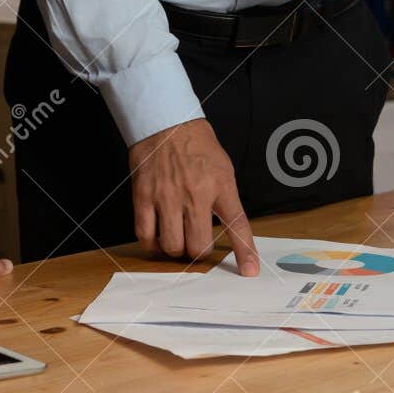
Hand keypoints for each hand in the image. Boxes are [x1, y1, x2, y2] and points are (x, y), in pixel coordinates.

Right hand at [127, 119, 258, 273]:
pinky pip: (145, 235)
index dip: (245, 252)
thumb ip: (226, 198)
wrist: (165, 121)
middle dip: (200, 252)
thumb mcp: (223, 168)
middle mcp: (195, 195)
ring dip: (176, 250)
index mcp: (220, 186)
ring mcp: (167, 197)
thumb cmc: (197, 144)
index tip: (250, 271)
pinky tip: (156, 239)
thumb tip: (229, 228)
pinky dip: (151, 244)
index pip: (237, 224)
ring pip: (172, 246)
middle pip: (199, 246)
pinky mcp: (143, 197)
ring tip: (177, 239)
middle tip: (197, 244)